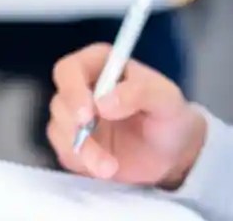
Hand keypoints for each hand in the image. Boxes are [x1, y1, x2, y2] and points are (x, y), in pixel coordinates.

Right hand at [48, 44, 206, 187]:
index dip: (73, 88)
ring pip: (59, 130)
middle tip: (92, 137)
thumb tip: (103, 102)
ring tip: (110, 166)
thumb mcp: (167, 99)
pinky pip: (66, 154)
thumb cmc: (170, 116)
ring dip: (83, 150)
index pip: (70, 69)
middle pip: (60, 101)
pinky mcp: (75, 146)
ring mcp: (75, 119)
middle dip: (73, 122)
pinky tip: (107, 168)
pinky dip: (84, 163)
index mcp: (101, 65)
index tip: (89, 112)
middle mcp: (83, 89)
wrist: (173, 154)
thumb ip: (140, 92)